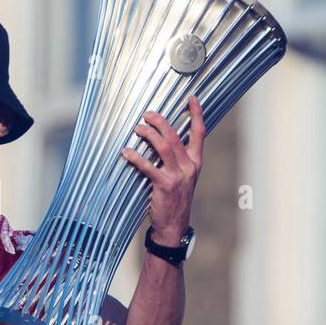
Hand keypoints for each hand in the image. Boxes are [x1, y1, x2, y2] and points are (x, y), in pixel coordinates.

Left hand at [121, 95, 204, 245]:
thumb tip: (161, 138)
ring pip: (164, 147)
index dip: (196, 114)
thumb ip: (177, 159)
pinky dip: (136, 157)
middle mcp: (189, 167)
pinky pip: (148, 167)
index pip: (199, 133)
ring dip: (149, 135)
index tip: (191, 99)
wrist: (174, 225)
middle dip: (161, 122)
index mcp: (195, 162)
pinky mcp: (164, 185)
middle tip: (148, 114)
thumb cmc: (174, 198)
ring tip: (137, 129)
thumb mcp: (183, 177)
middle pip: (175, 136)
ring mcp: (178, 176)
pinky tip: (126, 152)